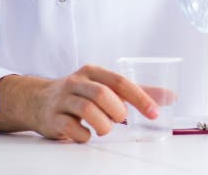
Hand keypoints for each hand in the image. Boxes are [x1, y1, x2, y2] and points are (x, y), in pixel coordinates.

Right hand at [0, 65, 158, 142]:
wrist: (37, 100)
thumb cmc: (79, 93)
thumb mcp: (105, 86)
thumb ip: (135, 92)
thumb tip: (169, 97)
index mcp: (92, 72)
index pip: (120, 81)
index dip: (139, 98)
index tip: (154, 113)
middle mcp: (77, 82)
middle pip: (102, 93)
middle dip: (117, 111)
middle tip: (120, 119)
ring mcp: (62, 100)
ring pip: (87, 110)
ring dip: (103, 125)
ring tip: (104, 128)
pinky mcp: (53, 118)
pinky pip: (72, 129)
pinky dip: (85, 136)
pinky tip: (87, 134)